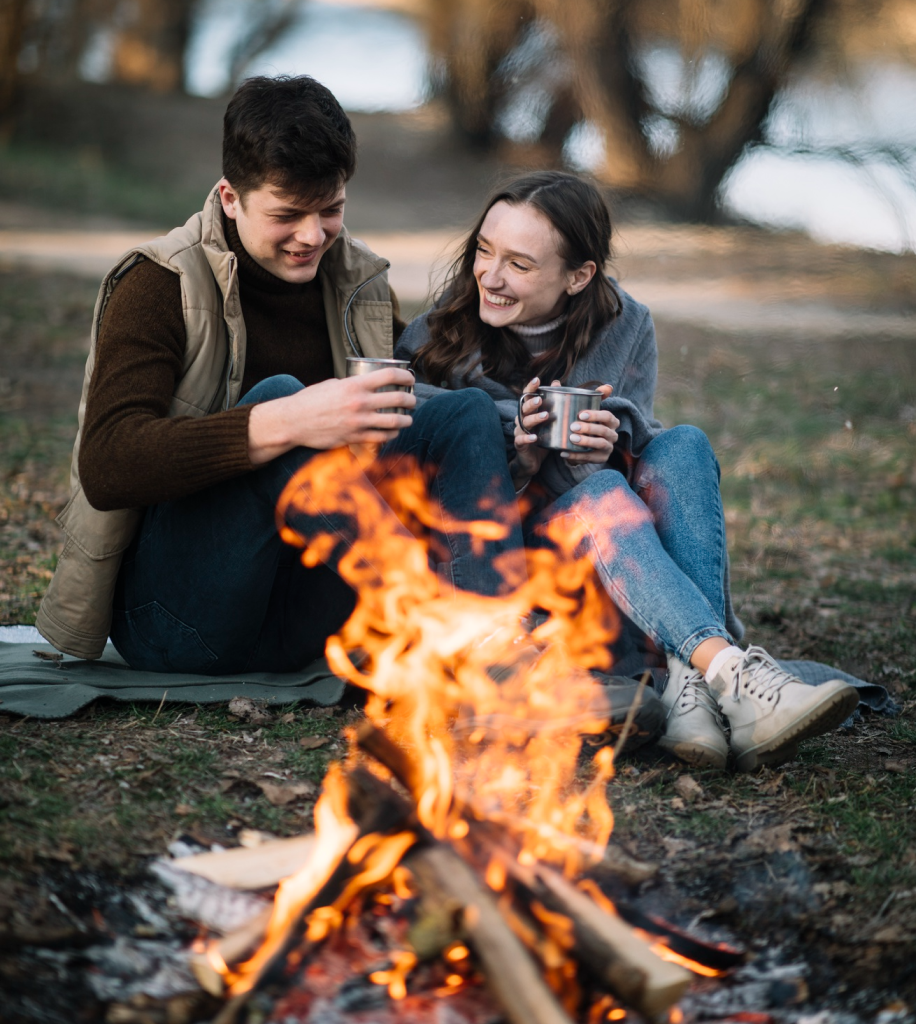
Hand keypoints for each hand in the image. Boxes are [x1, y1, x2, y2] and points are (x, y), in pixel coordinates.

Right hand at [248, 369, 415, 464]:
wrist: (293, 422)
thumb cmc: (310, 401)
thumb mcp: (331, 384)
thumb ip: (351, 385)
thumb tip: (366, 385)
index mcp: (354, 385)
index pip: (389, 376)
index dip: (405, 377)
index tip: (411, 379)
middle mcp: (359, 402)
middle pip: (397, 399)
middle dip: (410, 400)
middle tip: (412, 401)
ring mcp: (358, 422)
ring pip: (394, 421)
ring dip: (406, 420)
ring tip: (408, 419)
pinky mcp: (354, 437)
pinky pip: (381, 437)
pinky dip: (392, 434)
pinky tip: (394, 432)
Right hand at [512, 376, 549, 481]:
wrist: (532, 462)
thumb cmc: (542, 438)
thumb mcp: (548, 421)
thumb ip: (552, 403)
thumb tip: (557, 382)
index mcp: (528, 412)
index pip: (527, 397)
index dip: (530, 388)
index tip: (537, 380)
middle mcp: (522, 420)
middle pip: (524, 408)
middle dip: (532, 403)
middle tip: (540, 399)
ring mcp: (519, 432)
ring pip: (524, 423)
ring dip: (534, 418)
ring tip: (545, 416)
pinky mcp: (520, 445)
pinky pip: (521, 440)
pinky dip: (527, 438)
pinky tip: (534, 437)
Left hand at [563, 383, 618, 464]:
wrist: (580, 445)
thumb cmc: (582, 423)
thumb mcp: (580, 410)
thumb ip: (567, 397)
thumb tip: (556, 382)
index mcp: (611, 421)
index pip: (608, 416)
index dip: (596, 415)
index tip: (581, 414)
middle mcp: (612, 435)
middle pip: (604, 431)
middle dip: (589, 428)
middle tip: (573, 426)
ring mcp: (608, 448)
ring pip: (600, 445)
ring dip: (586, 441)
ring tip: (571, 438)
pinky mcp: (601, 459)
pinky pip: (590, 458)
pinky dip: (577, 456)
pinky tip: (564, 453)